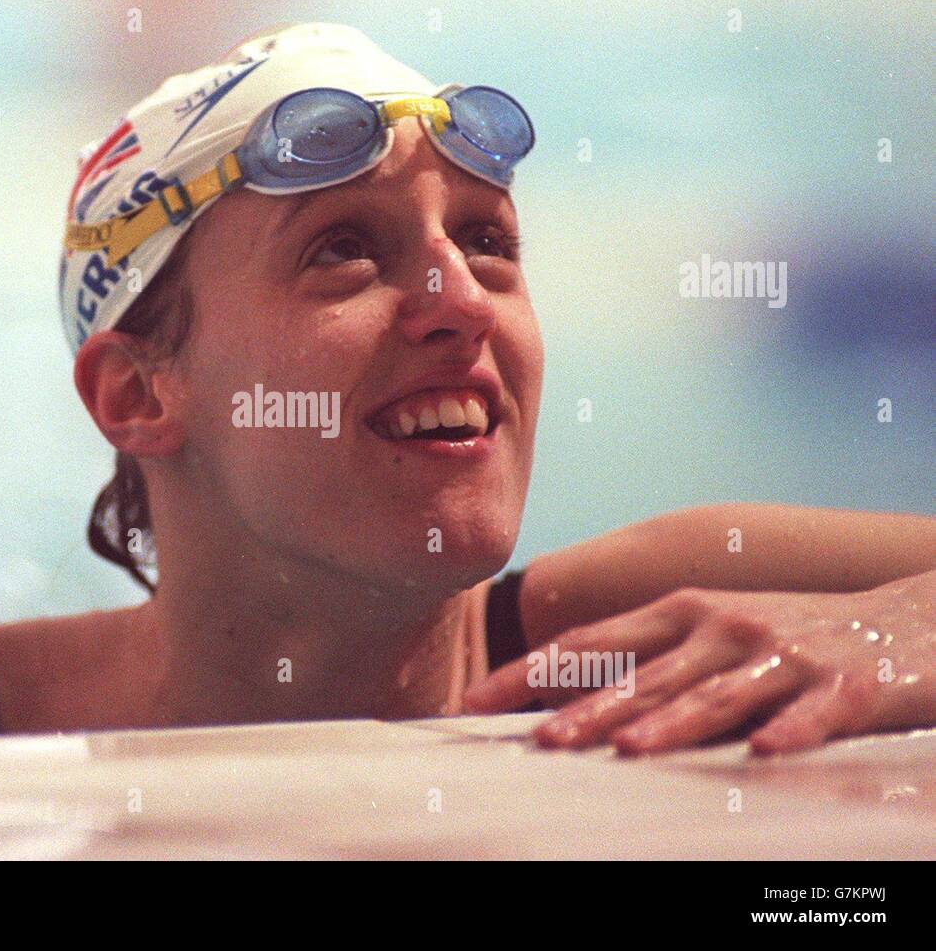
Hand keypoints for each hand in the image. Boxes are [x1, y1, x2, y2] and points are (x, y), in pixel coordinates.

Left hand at [463, 569, 935, 754]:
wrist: (905, 620)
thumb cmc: (784, 637)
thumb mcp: (707, 636)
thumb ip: (646, 666)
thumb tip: (562, 703)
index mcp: (679, 615)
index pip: (589, 643)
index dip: (530, 672)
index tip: (473, 700)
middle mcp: (721, 628)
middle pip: (644, 676)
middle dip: (589, 708)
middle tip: (542, 740)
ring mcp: (782, 653)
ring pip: (718, 695)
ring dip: (673, 724)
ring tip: (630, 750)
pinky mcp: (848, 683)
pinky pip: (814, 714)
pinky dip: (790, 731)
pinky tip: (764, 752)